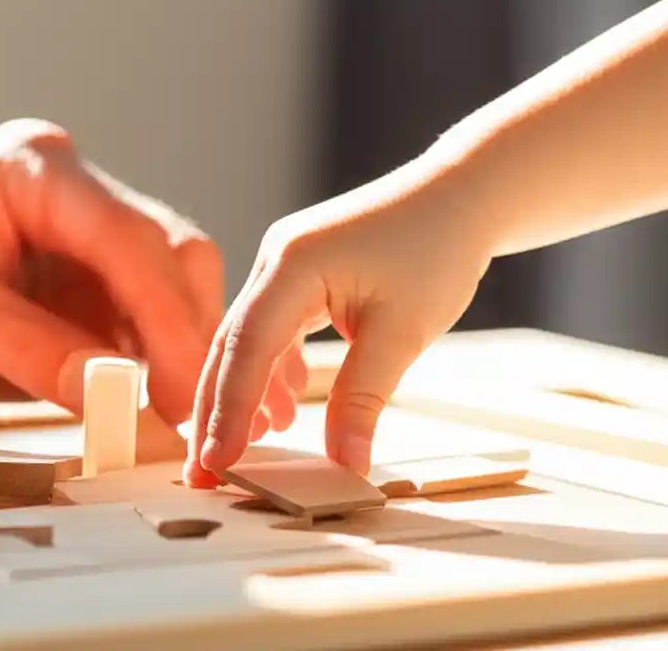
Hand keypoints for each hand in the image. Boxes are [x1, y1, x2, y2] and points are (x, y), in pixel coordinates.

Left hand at [0, 119, 223, 425]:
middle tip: (184, 417)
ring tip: (163, 418)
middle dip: (187, 334)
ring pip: (171, 283)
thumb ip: (21, 343)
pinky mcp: (84, 269)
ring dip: (175, 349)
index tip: (178, 392)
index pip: (131, 240)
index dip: (167, 320)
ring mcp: (84, 226)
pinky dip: (149, 356)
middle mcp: (73, 186)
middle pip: (174, 253)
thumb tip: (103, 387)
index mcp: (35, 169)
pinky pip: (142, 311)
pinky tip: (138, 400)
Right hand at [183, 160, 492, 485]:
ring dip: (240, 395)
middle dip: (216, 412)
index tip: (218, 461)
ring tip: (241, 450)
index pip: (247, 348)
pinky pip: (271, 329)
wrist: (461, 195)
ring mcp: (282, 264)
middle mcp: (274, 260)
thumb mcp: (402, 333)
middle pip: (230, 346)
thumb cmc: (438, 248)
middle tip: (206, 472)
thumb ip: (363, 400)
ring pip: (246, 340)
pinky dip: (270, 372)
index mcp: (291, 265)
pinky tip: (282, 409)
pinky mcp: (298, 272)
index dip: (229, 410)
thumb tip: (345, 465)